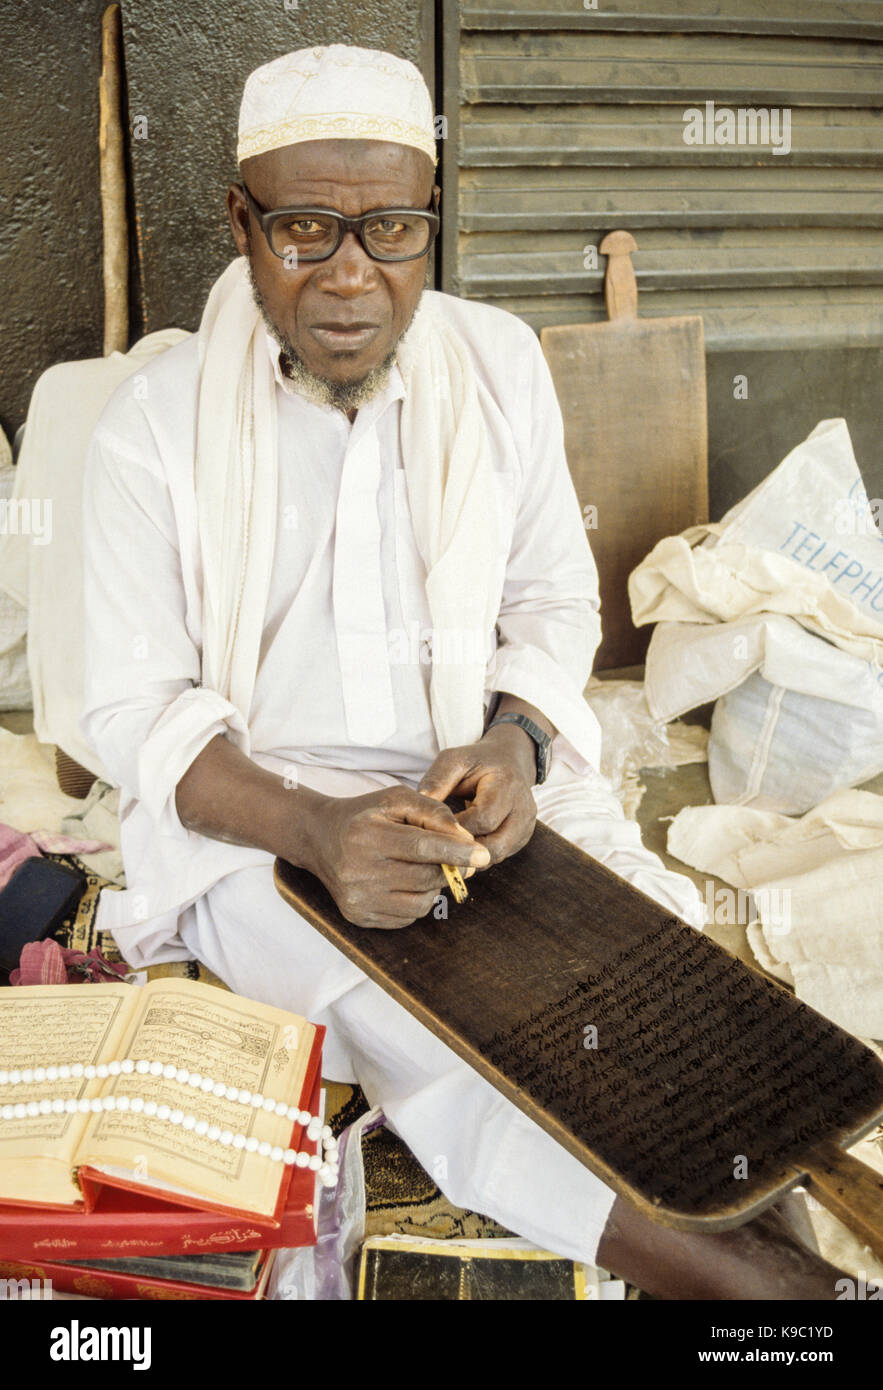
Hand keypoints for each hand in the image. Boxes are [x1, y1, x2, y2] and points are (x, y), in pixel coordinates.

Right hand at [302, 786, 489, 929]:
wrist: (319, 838)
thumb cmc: (364, 815)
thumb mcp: (395, 799)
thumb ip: (432, 811)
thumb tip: (465, 839)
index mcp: (366, 837)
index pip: (421, 848)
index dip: (455, 852)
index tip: (483, 854)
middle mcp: (358, 872)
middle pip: (424, 878)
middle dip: (451, 869)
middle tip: (466, 859)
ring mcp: (357, 899)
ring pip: (420, 903)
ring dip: (435, 886)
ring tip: (429, 868)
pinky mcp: (358, 917)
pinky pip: (406, 917)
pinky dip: (418, 901)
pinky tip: (408, 882)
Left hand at [417, 723, 536, 866]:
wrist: (507, 762)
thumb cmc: (477, 762)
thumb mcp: (454, 760)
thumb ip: (437, 781)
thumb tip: (418, 809)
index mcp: (507, 785)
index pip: (483, 818)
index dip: (455, 829)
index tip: (429, 832)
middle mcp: (523, 809)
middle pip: (493, 844)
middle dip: (461, 849)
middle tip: (434, 848)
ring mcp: (525, 827)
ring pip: (496, 855)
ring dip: (468, 857)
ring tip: (443, 850)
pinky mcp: (522, 839)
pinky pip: (498, 856)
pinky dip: (476, 857)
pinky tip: (457, 850)